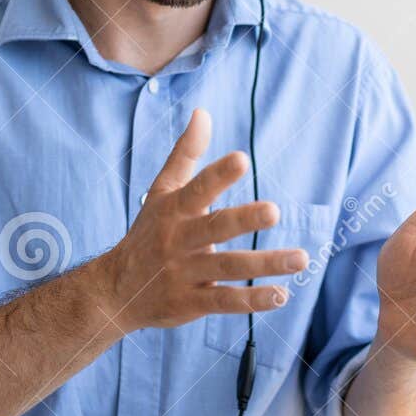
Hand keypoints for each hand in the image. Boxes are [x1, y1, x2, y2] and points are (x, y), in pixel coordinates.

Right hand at [91, 109, 306, 334]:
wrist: (114, 290)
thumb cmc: (148, 233)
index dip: (218, 175)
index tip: (242, 159)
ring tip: (301, 258)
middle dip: (244, 219)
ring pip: (228, 267)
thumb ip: (185, 154)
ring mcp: (185, 273)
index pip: (196, 189)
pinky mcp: (191, 302)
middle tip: (274, 210)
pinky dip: (253, 300)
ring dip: (265, 264)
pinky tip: (282, 295)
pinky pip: (225, 301)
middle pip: (214, 228)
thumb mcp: (161, 192)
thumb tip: (203, 113)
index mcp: (174, 210)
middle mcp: (179, 241)